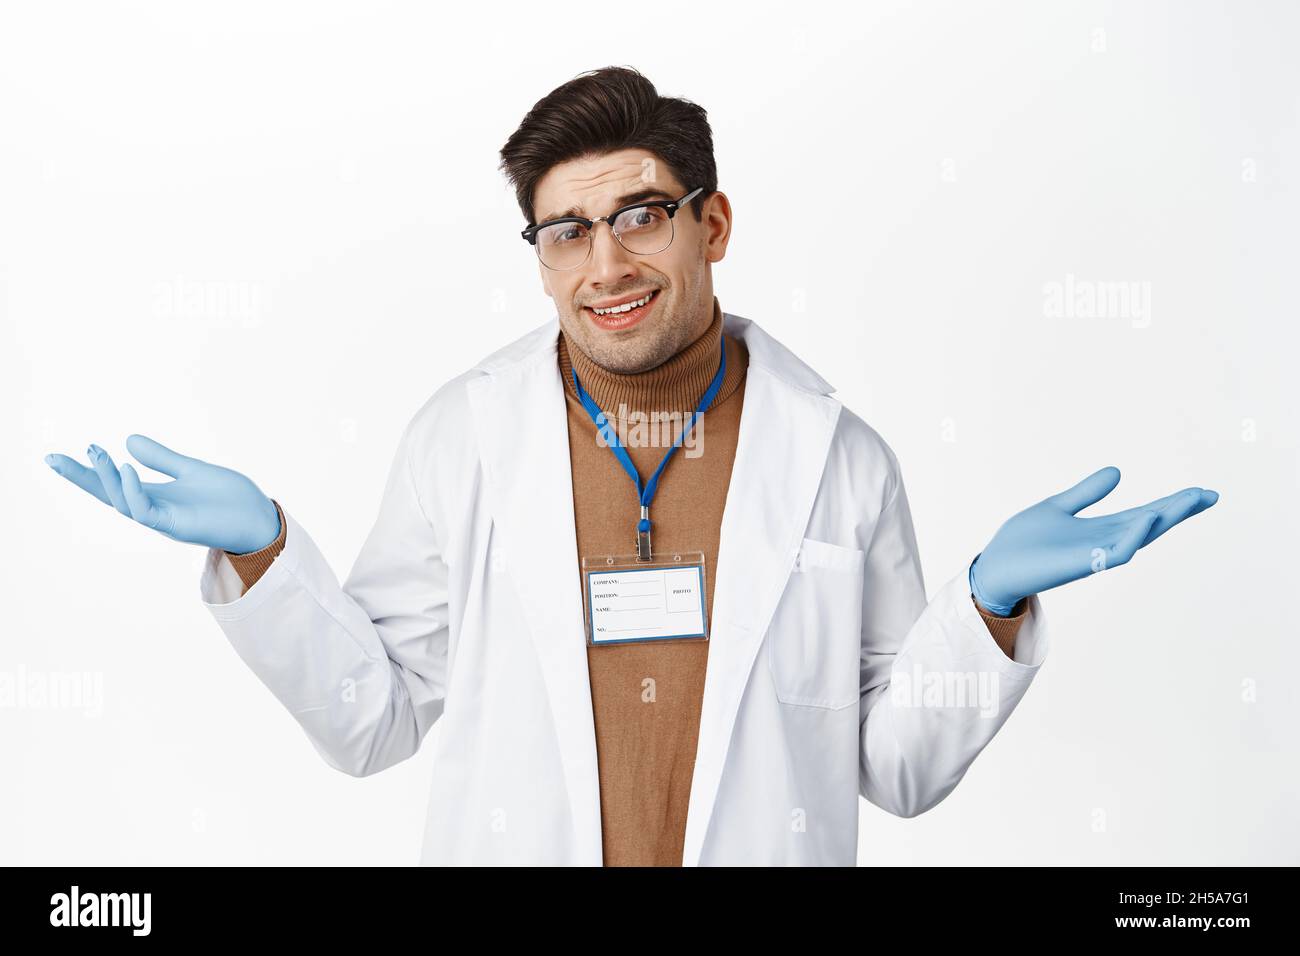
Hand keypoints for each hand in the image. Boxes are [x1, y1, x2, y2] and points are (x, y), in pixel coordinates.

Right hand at [44, 434, 281, 553]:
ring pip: (122, 502)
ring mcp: (164, 519)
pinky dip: (133, 491)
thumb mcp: (191, 470)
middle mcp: (154, 509)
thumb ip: (162, 458)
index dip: (85, 472)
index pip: (112, 483)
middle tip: (55, 459)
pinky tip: (127, 468)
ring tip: (97, 453)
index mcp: (156, 495)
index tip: (57, 456)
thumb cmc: (231, 499)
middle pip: (107, 495)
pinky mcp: (177, 525)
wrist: (260, 517)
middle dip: (81, 478)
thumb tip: (128, 441)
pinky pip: (146, 510)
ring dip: (107, 478)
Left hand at [970, 466, 1218, 615]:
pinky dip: (1132, 538)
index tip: (1201, 492)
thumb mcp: (1059, 507)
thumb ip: (1087, 493)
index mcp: (1099, 529)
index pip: (1144, 514)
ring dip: (1164, 519)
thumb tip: (1118, 471)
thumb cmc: (1023, 543)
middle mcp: (1102, 543)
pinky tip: (1146, 519)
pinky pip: (1113, 554)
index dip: (1172, 503)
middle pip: (1150, 525)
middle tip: (1210, 495)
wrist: (994, 567)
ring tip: (1188, 501)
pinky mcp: (1079, 565)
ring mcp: (1093, 555)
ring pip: (1139, 538)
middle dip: (1179, 511)